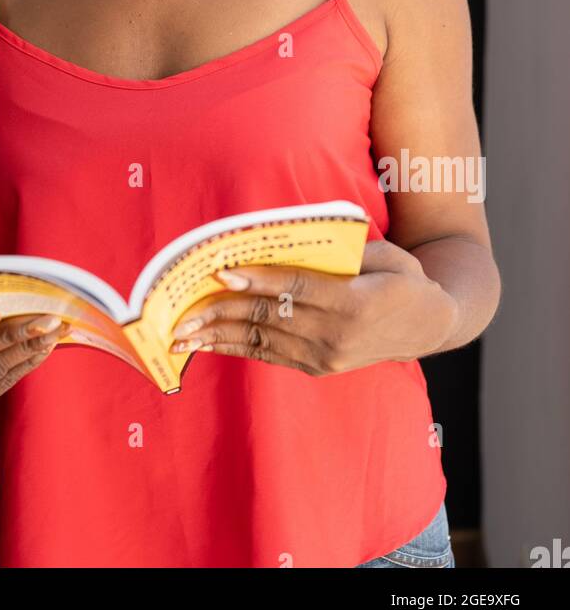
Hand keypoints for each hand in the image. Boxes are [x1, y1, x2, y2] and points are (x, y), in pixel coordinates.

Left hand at [169, 239, 458, 375]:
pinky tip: (208, 343)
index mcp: (354, 302)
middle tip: (181, 313)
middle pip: (269, 318)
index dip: (257, 280)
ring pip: (262, 341)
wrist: (429, 325)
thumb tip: (288, 242)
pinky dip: (235, 347)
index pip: (295, 288)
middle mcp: (336, 335)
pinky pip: (269, 355)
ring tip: (181, 335)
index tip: (223, 273)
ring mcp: (325, 356)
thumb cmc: (404, 278)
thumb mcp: (386, 256)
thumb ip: (343, 254)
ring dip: (218, 337)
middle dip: (221, 313)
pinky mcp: (317, 367)